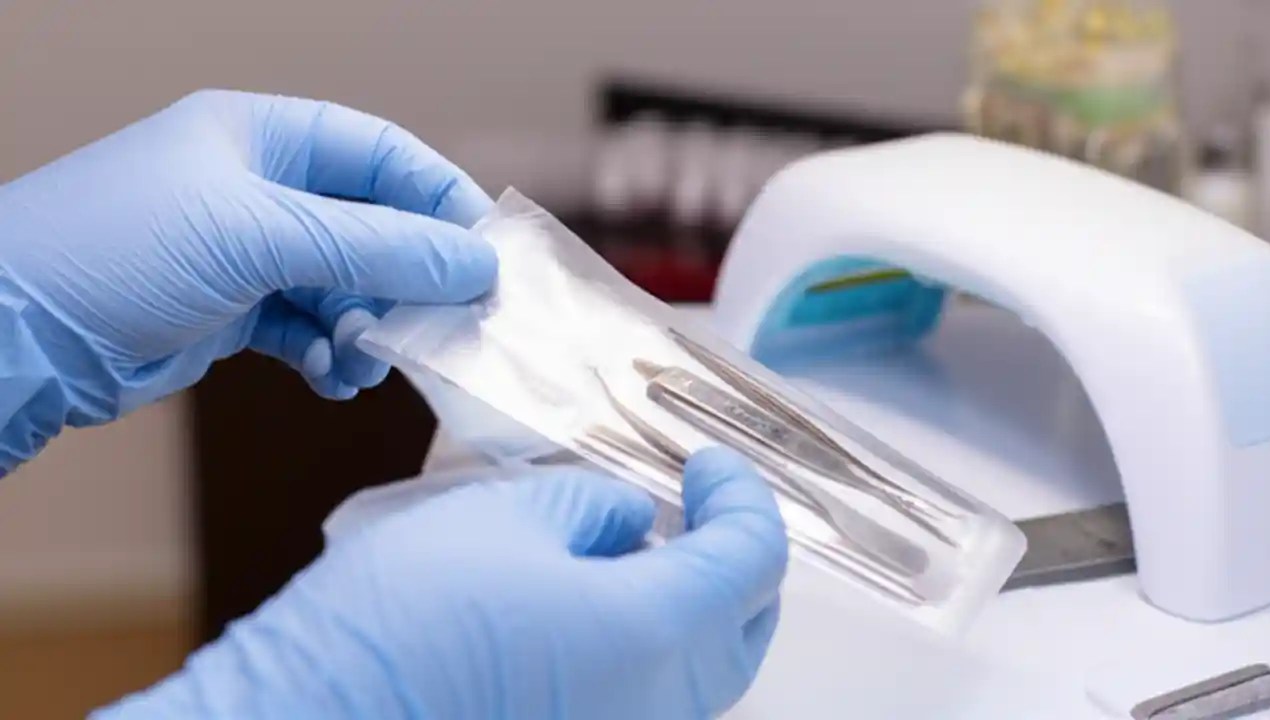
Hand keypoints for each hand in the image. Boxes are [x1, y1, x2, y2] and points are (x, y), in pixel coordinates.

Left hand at [0, 90, 495, 467]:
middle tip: (446, 323)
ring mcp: (246, 252)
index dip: (440, 200)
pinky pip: (311, 329)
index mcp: (262, 137)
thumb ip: (376, 248)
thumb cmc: (118, 249)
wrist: (14, 333)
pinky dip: (331, 354)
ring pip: (347, 287)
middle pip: (371, 226)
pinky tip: (331, 376)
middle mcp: (259, 189)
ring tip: (366, 357)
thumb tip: (476, 262)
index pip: (382, 155)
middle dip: (408, 278)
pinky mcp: (233, 311)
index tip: (487, 253)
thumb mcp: (259, 235)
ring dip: (370, 327)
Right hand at [93, 448, 788, 719]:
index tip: (709, 464)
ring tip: (645, 547)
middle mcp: (658, 704)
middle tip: (696, 504)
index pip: (753, 558)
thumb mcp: (507, 517)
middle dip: (735, 556)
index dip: (742, 497)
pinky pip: (652, 698)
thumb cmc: (403, 614)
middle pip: (748, 624)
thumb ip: (592, 509)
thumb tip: (628, 522)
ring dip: (698, 603)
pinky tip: (600, 603)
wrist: (314, 714)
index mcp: (654, 631)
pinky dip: (654, 644)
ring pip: (706, 669)